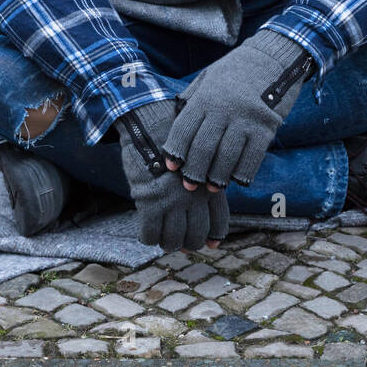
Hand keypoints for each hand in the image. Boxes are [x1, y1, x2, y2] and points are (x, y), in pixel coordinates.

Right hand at [115, 99, 226, 251]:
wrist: (150, 122)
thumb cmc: (173, 137)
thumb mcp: (198, 158)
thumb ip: (204, 181)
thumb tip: (204, 201)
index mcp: (209, 184)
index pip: (219, 221)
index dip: (214, 236)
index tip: (211, 244)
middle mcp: (195, 196)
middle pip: (197, 234)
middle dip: (190, 243)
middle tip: (184, 244)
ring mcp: (172, 201)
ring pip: (174, 239)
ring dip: (169, 244)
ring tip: (165, 241)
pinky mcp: (149, 203)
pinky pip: (150, 233)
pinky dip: (149, 238)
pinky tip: (148, 234)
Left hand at [163, 30, 313, 191]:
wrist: (274, 56)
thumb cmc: (238, 69)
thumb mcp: (210, 77)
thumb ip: (193, 99)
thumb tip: (177, 125)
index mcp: (206, 96)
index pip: (183, 130)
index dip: (175, 152)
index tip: (172, 167)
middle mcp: (224, 108)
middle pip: (203, 148)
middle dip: (194, 171)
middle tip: (190, 185)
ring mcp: (246, 119)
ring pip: (226, 157)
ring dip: (217, 177)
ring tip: (213, 186)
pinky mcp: (266, 127)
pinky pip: (252, 158)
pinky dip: (243, 173)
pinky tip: (237, 180)